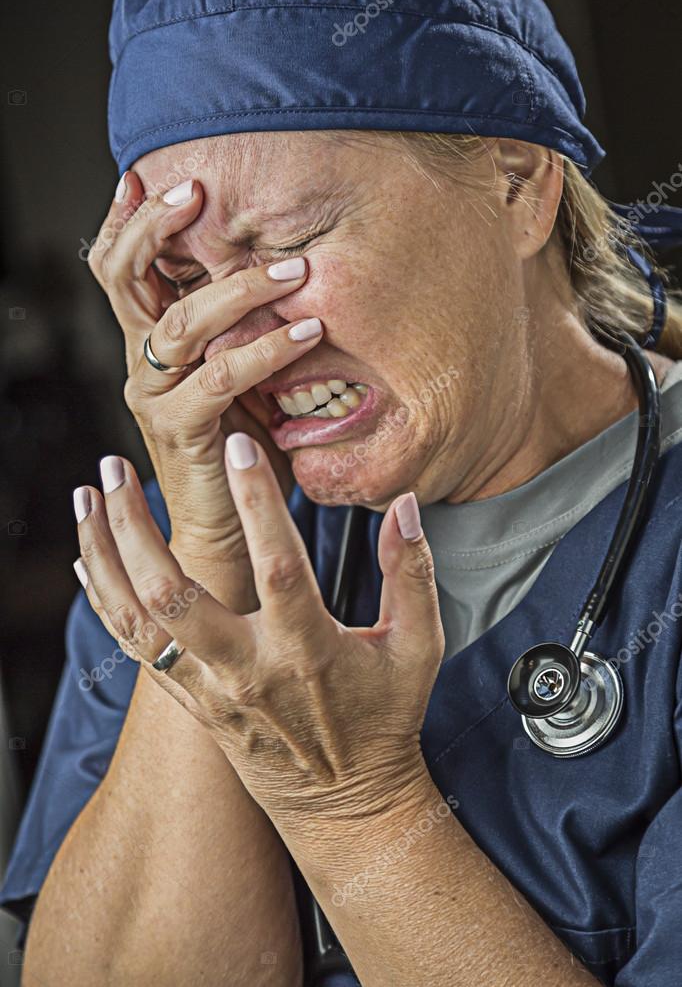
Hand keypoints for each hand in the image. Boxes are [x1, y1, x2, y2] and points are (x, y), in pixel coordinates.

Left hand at [72, 437, 444, 831]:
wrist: (345, 803)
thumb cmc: (384, 719)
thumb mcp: (417, 646)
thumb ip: (412, 573)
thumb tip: (406, 506)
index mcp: (307, 650)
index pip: (278, 567)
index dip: (258, 504)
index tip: (239, 446)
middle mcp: (247, 670)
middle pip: (174, 596)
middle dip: (137, 528)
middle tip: (116, 468)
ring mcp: (211, 690)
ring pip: (139, 621)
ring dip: (104, 557)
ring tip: (86, 500)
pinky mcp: (192, 703)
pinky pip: (135, 651)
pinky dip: (104, 602)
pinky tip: (86, 560)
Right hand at [87, 171, 320, 603]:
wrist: (226, 531)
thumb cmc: (238, 449)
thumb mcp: (236, 376)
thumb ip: (238, 331)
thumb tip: (280, 269)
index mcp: (150, 344)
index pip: (120, 270)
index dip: (126, 222)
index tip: (148, 177)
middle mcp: (142, 363)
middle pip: (125, 279)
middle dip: (157, 228)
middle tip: (200, 190)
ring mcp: (156, 396)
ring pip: (181, 324)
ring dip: (238, 289)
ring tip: (294, 271)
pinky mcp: (181, 430)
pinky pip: (219, 378)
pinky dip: (263, 351)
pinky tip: (304, 334)